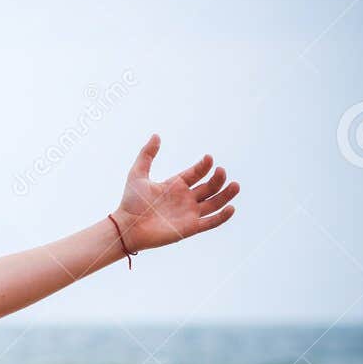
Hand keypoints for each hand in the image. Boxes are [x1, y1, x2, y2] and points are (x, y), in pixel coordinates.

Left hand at [112, 134, 239, 252]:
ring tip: (235, 185)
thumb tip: (156, 135)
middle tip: (220, 171)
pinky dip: (222, 216)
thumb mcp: (137, 174)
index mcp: (175, 185)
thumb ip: (146, 155)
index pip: (197, 173)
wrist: (126, 226)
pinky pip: (211, 222)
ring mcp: (189, 213)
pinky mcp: (190, 228)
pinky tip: (231, 207)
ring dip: (226, 195)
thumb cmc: (130, 202)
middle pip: (209, 187)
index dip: (204, 165)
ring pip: (215, 203)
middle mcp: (185, 198)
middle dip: (218, 178)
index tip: (208, 158)